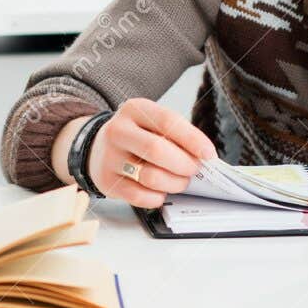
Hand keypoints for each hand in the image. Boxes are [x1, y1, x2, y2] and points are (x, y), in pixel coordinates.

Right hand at [88, 98, 214, 206]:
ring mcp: (110, 157)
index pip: (168, 122)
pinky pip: (140, 196)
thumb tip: (203, 157)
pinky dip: (157, 197)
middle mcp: (118, 131)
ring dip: (174, 183)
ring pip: (151, 177)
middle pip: (157, 150)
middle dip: (184, 164)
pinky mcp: (107, 181)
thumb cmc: (137, 137)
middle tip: (193, 170)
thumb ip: (176, 135)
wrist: (98, 148)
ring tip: (179, 182)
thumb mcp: (152, 123)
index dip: (193, 140)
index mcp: (134, 110)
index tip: (209, 154)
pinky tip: (160, 191)